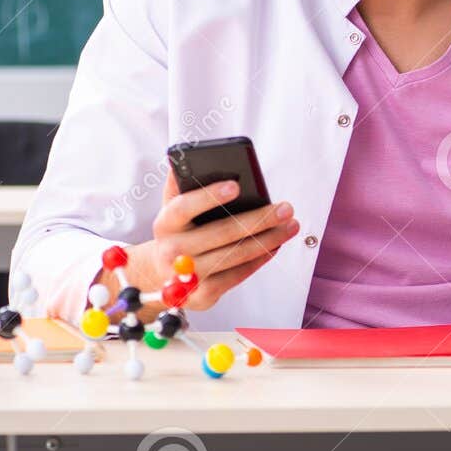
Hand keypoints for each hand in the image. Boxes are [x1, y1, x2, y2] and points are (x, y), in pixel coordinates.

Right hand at [96, 168, 299, 316]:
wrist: (159, 275)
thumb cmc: (178, 232)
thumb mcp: (173, 207)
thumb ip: (180, 182)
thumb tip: (186, 154)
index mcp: (165, 223)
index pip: (185, 207)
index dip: (209, 196)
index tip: (236, 185)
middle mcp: (172, 251)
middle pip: (221, 233)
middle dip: (259, 219)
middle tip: (286, 208)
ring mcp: (186, 277)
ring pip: (235, 255)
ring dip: (269, 239)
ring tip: (291, 225)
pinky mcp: (202, 296)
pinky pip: (237, 275)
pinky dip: (260, 259)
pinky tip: (276, 245)